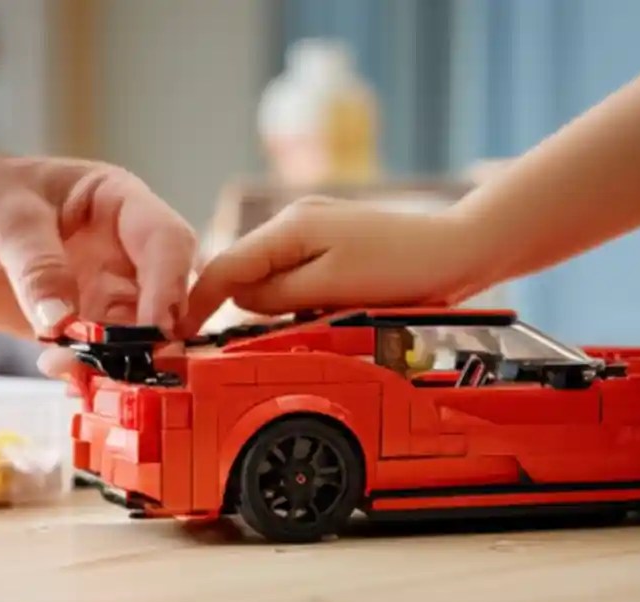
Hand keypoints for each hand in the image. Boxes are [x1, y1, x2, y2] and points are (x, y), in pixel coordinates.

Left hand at [0, 143, 196, 376]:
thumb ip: (35, 264)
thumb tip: (63, 320)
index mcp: (117, 203)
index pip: (166, 242)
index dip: (169, 284)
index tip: (155, 328)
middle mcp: (119, 249)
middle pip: (164, 295)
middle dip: (155, 334)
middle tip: (133, 368)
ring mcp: (97, 288)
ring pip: (134, 334)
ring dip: (117, 360)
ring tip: (74, 371)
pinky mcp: (71, 324)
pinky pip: (96, 355)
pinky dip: (88, 372)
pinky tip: (60, 372)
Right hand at [179, 197, 490, 335]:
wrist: (459, 250)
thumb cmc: (403, 269)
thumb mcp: (330, 290)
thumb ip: (277, 297)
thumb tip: (240, 303)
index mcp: (289, 228)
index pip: (225, 268)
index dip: (198, 302)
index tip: (180, 332)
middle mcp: (295, 222)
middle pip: (245, 272)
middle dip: (246, 307)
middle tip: (261, 341)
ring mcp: (315, 230)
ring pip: (272, 277)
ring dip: (280, 306)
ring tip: (316, 321)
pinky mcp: (333, 244)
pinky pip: (298, 276)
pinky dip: (301, 298)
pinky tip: (329, 309)